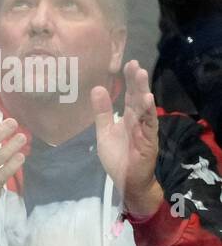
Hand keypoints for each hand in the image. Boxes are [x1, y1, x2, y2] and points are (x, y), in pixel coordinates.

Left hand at [92, 60, 162, 216]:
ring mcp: (144, 129)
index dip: (129, 80)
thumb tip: (96, 88)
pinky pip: (149, 124)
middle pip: (138, 97)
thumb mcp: (105, 133)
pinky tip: (147, 99)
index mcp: (128, 117)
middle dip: (137, 81)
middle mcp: (138, 120)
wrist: (127, 181)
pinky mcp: (148, 140)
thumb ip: (102, 113)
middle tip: (134, 64)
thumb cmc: (118, 158)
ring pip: (145, 107)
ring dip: (144, 91)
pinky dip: (149, 112)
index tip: (127, 64)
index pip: (130, 94)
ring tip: (142, 75)